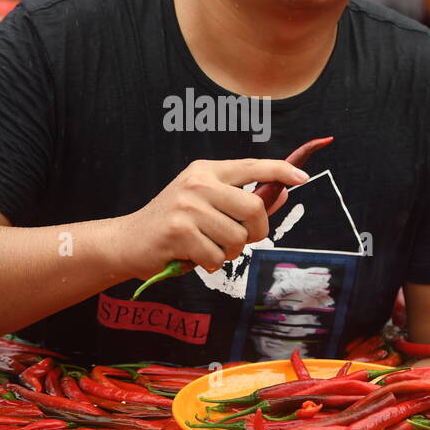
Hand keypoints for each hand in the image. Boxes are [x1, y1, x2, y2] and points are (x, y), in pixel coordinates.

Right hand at [117, 158, 308, 277]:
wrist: (128, 241)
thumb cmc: (172, 223)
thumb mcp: (205, 203)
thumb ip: (240, 200)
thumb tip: (282, 195)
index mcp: (206, 170)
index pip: (252, 166)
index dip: (281, 170)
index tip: (302, 177)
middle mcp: (198, 183)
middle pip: (254, 207)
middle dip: (255, 231)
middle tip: (240, 240)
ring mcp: (188, 206)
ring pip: (237, 238)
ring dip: (228, 253)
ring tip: (207, 248)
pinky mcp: (179, 231)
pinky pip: (216, 257)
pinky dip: (209, 264)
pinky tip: (192, 256)